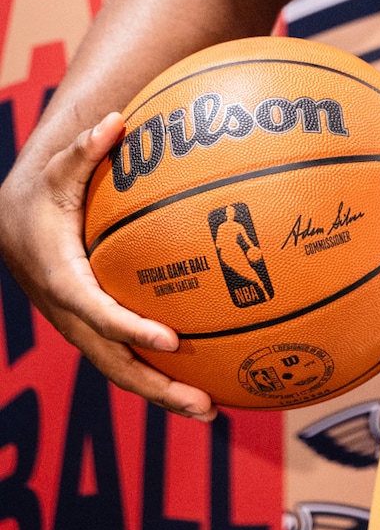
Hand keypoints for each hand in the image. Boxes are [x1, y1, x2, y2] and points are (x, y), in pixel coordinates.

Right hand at [0, 115, 215, 418]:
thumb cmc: (44, 194)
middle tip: (202, 403)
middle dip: (156, 386)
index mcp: (61, 278)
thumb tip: (117, 121)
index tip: (170, 339)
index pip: (98, 312)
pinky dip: (157, 374)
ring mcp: (80, 328)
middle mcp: (70, 314)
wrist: (13, 226)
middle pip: (113, 361)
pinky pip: (125, 358)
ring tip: (210, 408)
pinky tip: (200, 380)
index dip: (131, 329)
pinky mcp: (92, 329)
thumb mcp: (57, 171)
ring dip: (161, 393)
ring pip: (120, 370)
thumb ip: (86, 150)